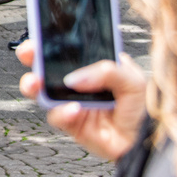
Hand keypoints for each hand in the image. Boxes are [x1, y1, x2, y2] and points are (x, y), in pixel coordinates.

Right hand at [16, 40, 144, 162]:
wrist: (146, 142)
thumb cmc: (143, 109)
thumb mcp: (133, 80)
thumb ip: (107, 71)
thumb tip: (74, 78)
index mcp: (93, 65)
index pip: (68, 48)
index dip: (51, 39)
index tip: (40, 33)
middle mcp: (79, 82)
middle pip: (47, 66)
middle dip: (32, 56)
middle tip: (29, 53)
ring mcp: (72, 102)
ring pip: (42, 91)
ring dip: (33, 85)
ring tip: (36, 83)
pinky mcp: (71, 123)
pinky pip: (56, 116)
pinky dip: (61, 112)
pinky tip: (74, 109)